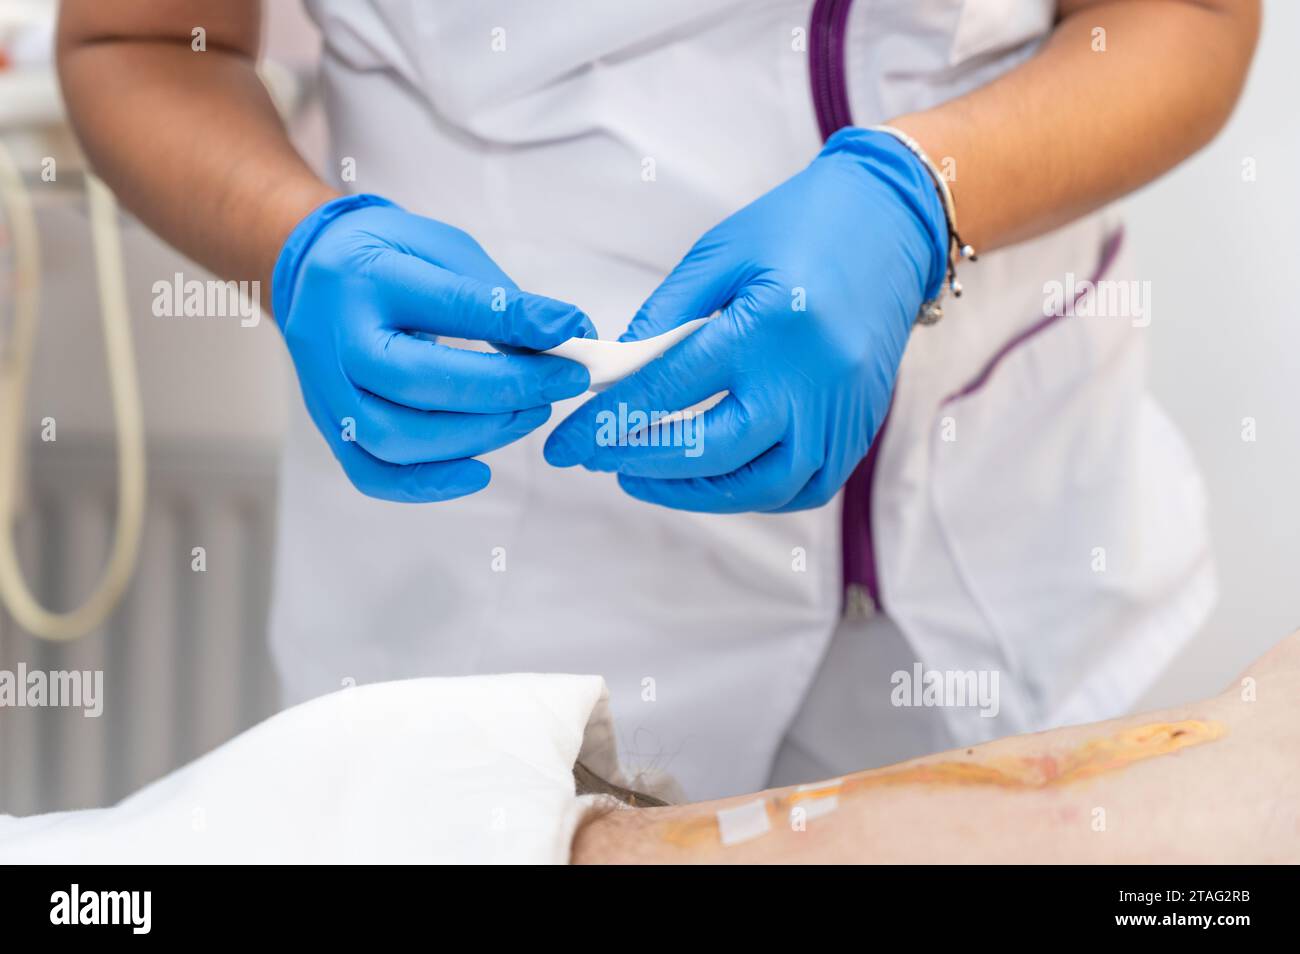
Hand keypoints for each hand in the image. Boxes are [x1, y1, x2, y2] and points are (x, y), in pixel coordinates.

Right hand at [273, 195, 593, 501]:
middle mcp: (333, 338)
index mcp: (364, 276)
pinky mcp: (329, 429)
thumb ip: (494, 296)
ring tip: (529, 414)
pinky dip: (428, 484)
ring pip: (394, 438)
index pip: (449, 306)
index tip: (571, 333)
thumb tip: (564, 338)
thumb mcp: (440, 248)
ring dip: (476, 436)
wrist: (313, 269)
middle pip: (417, 382)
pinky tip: (479, 472)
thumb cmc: (390, 256)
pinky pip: (373, 474)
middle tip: (562, 381)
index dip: (516, 322)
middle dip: (503, 389)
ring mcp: (324, 391)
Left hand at [543, 128, 947, 512]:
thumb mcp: (719, 254)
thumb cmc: (799, 227)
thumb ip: (662, 319)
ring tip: (644, 475)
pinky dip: (749, 491)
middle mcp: (810, 381)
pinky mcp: (859, 430)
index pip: (668, 393)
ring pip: (760, 486)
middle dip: (639, 463)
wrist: (892, 224)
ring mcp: (841, 413)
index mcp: (769, 326)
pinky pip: (800, 487)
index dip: (606, 424)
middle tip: (598, 460)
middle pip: (712, 452)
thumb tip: (611, 377)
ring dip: (693, 492)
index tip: (564, 446)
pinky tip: (710, 476)